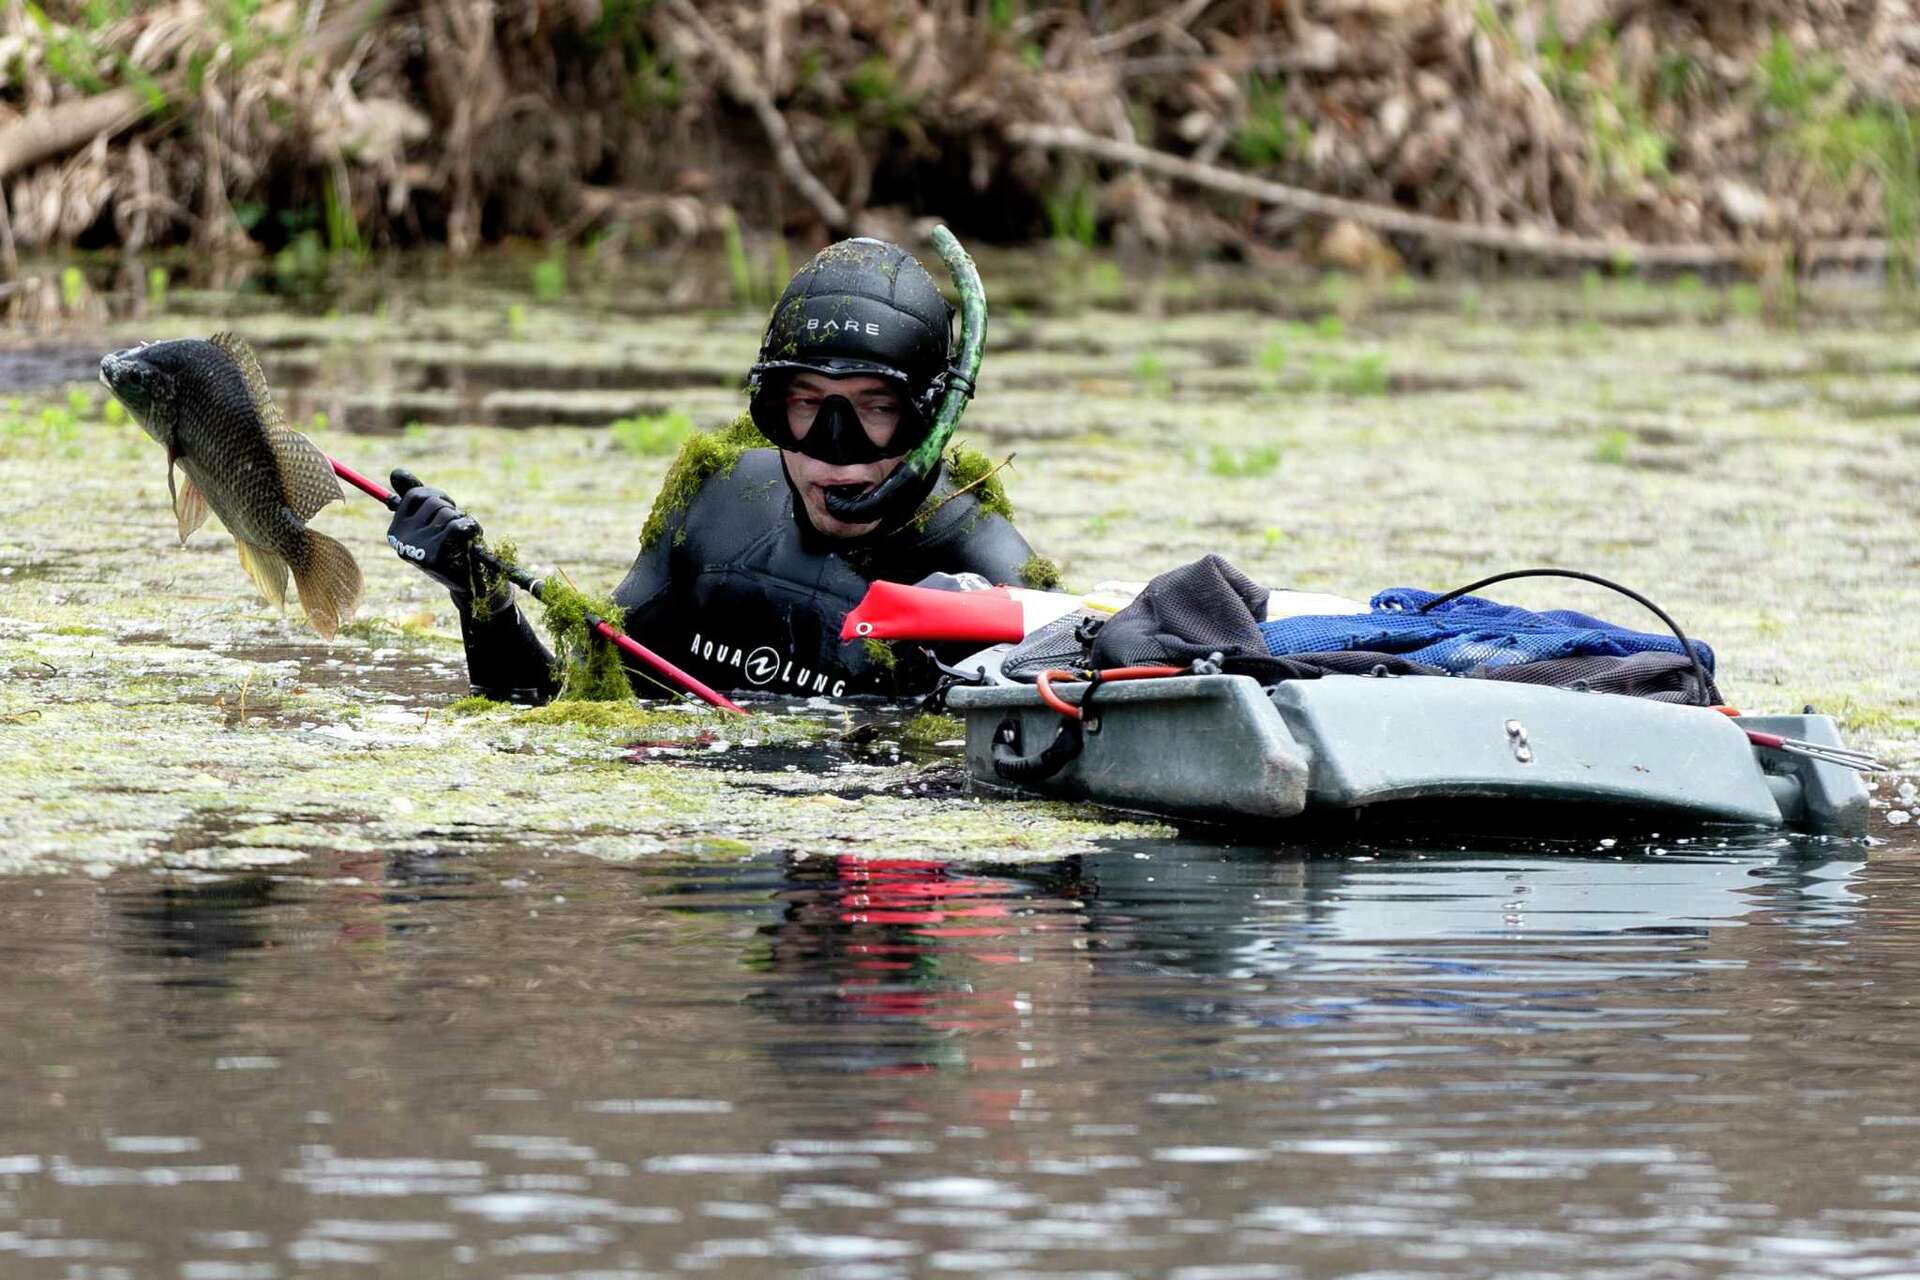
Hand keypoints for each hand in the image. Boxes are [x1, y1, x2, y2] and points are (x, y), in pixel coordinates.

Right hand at [386, 468, 486, 597]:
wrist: (469, 581)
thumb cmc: (450, 546)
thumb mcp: (430, 519)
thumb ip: (413, 495)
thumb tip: (396, 471)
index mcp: (396, 531)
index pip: (416, 495)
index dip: (437, 496)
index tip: (446, 507)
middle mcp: (401, 540)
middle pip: (433, 502)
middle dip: (451, 509)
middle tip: (456, 526)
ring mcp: (417, 549)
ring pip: (447, 514)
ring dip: (461, 521)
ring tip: (462, 538)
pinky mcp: (435, 556)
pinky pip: (457, 526)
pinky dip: (470, 528)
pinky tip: (470, 540)